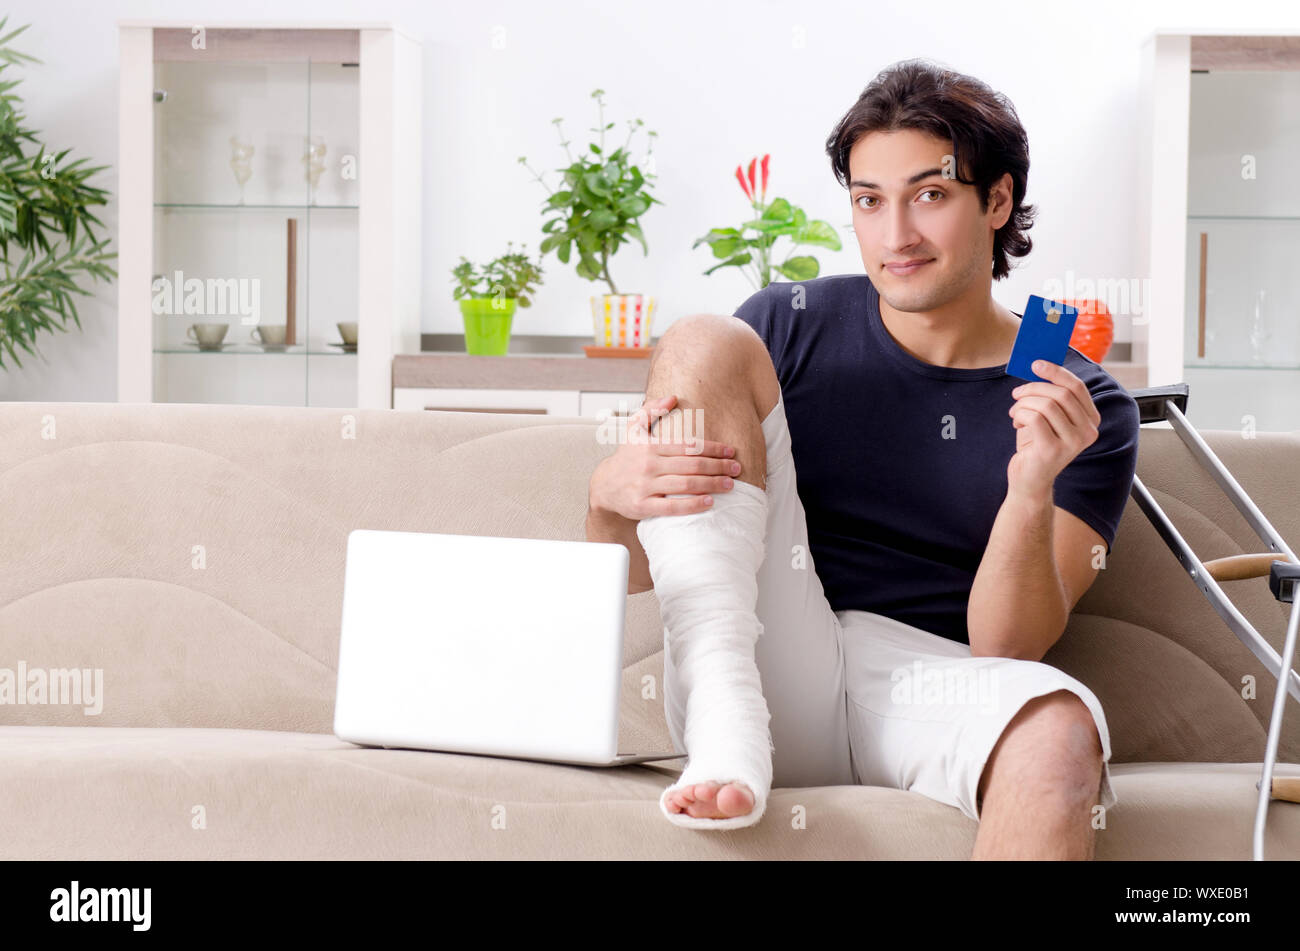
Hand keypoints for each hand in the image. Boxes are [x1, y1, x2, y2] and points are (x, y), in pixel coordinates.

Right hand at [589, 394, 740, 519]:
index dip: (713, 448)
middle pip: (691, 465)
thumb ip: (651, 409)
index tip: (731, 451)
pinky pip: (672, 506)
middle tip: (736, 469)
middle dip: (718, 466)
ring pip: (684, 484)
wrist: (604, 486)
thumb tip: (672, 397)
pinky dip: (692, 505)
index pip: (688, 446)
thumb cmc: (626, 457)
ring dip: (711, 484)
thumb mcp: (633, 429)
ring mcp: (645, 486)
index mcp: (650, 445)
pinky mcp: (642, 506)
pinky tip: (709, 503)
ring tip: (729, 485)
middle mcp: (648, 464)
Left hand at [1006, 360, 1099, 498]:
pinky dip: (1020, 415)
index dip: (1056, 372)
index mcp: (1091, 420)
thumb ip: (1050, 395)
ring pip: (1046, 405)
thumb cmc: (1037, 445)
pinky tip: (1016, 423)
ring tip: (1015, 413)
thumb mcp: (1048, 417)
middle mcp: (1088, 432)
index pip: (1077, 387)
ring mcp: (1073, 442)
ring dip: (1024, 404)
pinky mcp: (1053, 450)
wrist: (1029, 480)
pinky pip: (1034, 419)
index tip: (1036, 364)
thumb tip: (1039, 366)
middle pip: (1061, 394)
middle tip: (1017, 393)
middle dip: (1034, 388)